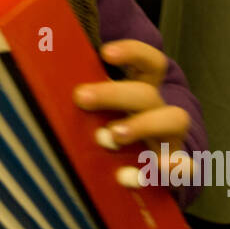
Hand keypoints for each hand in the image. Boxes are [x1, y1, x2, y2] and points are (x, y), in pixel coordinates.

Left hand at [73, 40, 190, 175]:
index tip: (106, 53)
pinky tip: (134, 175)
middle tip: (82, 96)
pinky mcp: (175, 169)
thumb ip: (86, 98)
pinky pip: (185, 168)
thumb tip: (44, 75)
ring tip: (114, 135)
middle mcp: (159, 112)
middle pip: (147, 93)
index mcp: (143, 91)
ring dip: (143, 125)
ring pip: (173, 120)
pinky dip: (169, 170)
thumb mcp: (101, 112)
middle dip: (115, 93)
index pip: (149, 63)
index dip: (133, 53)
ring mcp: (171, 139)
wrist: (150, 173)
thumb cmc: (112, 134)